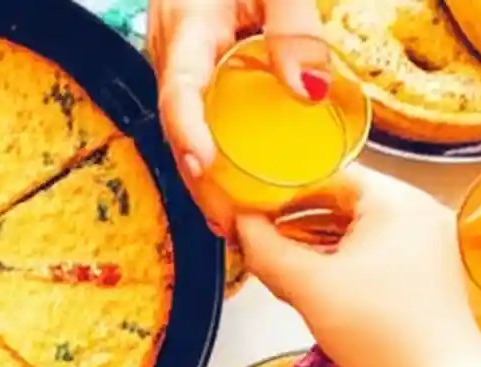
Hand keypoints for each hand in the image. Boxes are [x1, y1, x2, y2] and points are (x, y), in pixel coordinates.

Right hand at [147, 0, 328, 230]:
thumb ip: (295, 31)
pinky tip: (231, 187)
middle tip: (232, 225)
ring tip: (233, 223)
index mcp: (186, 27)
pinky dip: (210, 155)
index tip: (206, 169)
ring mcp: (176, 61)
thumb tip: (309, 93)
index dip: (189, 135)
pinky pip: (195, 117)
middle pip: (178, 127)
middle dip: (201, 182)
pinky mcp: (191, 68)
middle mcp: (171, 50)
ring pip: (183, 129)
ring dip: (204, 179)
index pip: (179, 92)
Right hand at [234, 166, 480, 366]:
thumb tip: (236, 221)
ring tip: (267, 254)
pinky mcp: (420, 267)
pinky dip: (333, 256)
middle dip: (289, 214)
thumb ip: (264, 247)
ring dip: (307, 237)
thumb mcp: (308, 287)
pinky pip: (366, 246)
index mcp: (394, 198)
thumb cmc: (378, 332)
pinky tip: (303, 274)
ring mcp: (421, 238)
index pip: (323, 170)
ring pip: (350, 223)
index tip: (240, 202)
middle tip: (247, 230)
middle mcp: (414, 207)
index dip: (276, 184)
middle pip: (337, 195)